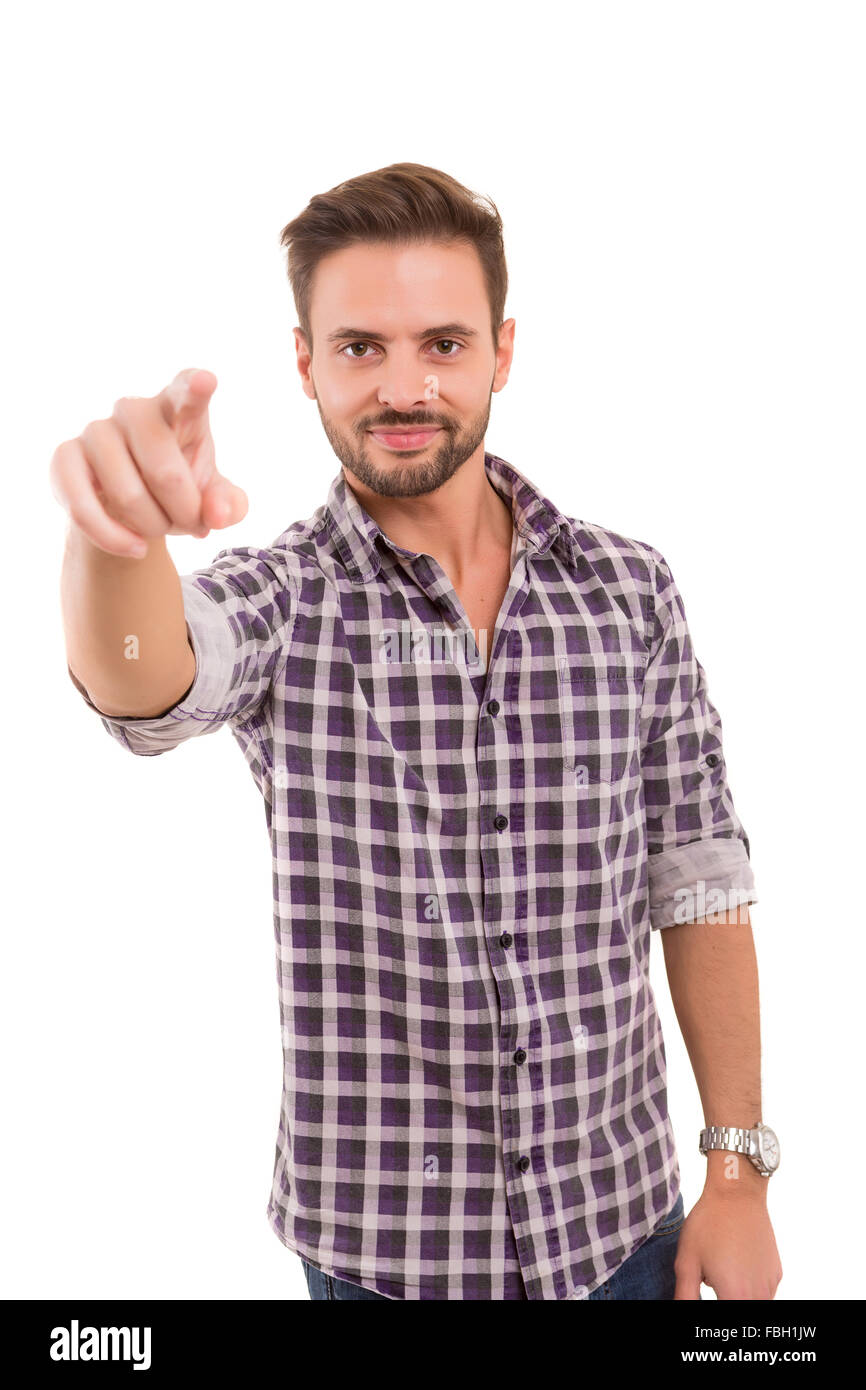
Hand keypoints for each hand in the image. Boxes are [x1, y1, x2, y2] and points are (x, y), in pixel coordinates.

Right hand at [49, 367, 247, 557]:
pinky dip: (115, 540)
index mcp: (177, 408)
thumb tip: (217, 514)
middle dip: (185, 512)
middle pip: (165, 472)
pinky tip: (136, 547)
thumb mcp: (212, 498)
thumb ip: (228, 504)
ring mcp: (95, 431)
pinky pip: (85, 511)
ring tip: (161, 526)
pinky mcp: (64, 458)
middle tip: (193, 524)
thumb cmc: (178, 488)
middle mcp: (133, 410)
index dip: (195, 388)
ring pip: (127, 497)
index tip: (207, 381)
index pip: (186, 391)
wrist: (128, 506)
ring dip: (154, 527)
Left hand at [674, 1186, 782, 1299]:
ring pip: (755, 1302)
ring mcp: (770, 1284)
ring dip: (740, 1296)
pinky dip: (751, 1286)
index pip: (727, 1319)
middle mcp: (758, 1295)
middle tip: (712, 1279)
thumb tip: (681, 1309)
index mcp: (734, 1296)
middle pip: (742, 1310)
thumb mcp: (687, 1261)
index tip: (708, 1290)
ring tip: (723, 1269)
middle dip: (726, 1299)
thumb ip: (685, 1295)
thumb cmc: (708, 1224)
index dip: (714, 1309)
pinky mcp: (777, 1272)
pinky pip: (764, 1290)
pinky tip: (737, 1262)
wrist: (737, 1194)